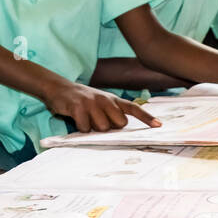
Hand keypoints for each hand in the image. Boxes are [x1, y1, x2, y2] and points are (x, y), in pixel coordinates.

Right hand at [42, 80, 161, 131]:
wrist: (58, 88)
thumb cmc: (81, 99)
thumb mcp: (99, 101)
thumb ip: (111, 112)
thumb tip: (120, 129)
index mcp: (112, 99)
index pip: (133, 108)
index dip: (146, 117)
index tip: (159, 125)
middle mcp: (105, 100)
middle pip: (119, 124)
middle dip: (110, 128)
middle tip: (97, 122)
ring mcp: (92, 103)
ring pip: (103, 127)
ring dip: (94, 129)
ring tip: (85, 120)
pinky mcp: (78, 107)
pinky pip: (86, 128)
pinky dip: (81, 128)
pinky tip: (76, 119)